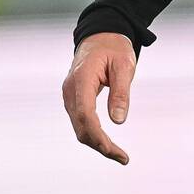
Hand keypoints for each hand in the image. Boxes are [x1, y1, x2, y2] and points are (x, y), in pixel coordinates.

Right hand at [62, 32, 135, 164]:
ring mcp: (70, 95)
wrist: (100, 35)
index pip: (85, 115)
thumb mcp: (124, 65)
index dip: (98, 137)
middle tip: (123, 158)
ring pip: (79, 127)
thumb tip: (118, 121)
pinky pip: (80, 121)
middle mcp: (70, 90)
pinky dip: (93, 134)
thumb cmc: (114, 47)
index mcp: (82, 79)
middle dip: (100, 145)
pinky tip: (107, 142)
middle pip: (80, 126)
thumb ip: (120, 92)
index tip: (115, 151)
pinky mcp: (74, 99)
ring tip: (119, 154)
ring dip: (96, 143)